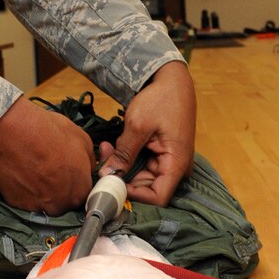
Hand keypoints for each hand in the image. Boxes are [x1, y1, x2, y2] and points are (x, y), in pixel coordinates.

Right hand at [0, 96, 93, 213]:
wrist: (11, 132)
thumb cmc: (47, 132)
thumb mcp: (82, 139)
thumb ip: (89, 161)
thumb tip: (87, 168)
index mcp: (79, 192)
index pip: (84, 194)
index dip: (77, 180)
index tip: (69, 171)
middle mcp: (60, 205)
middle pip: (63, 200)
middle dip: (59, 185)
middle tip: (50, 166)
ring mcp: (37, 207)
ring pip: (43, 201)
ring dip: (41, 188)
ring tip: (35, 167)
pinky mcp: (16, 203)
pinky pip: (24, 198)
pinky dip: (24, 188)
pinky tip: (22, 170)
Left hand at [98, 61, 195, 206]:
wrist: (171, 80)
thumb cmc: (161, 99)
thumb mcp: (138, 125)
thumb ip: (123, 153)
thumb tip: (107, 176)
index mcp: (176, 164)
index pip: (157, 198)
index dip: (133, 196)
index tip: (112, 184)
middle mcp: (174, 167)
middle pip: (145, 189)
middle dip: (120, 178)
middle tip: (102, 160)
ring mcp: (166, 161)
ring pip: (138, 177)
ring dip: (119, 166)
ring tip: (105, 148)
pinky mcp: (158, 154)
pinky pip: (138, 164)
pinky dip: (123, 157)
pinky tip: (112, 145)